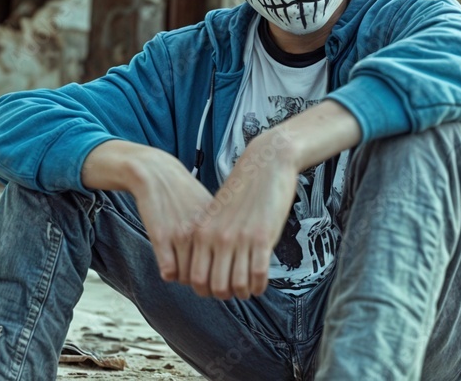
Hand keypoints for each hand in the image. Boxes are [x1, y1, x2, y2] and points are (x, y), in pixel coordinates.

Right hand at [130, 150, 216, 283]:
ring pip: (186, 277)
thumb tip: (231, 256)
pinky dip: (168, 273)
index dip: (219, 273)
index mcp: (216, 226)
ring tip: (179, 265)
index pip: (224, 265)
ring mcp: (181, 235)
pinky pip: (169, 272)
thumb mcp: (209, 208)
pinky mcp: (161, 238)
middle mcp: (201, 232)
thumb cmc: (184, 192)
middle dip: (201, 279)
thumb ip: (220, 230)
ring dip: (182, 276)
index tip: (212, 272)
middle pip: (206, 275)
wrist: (157, 174)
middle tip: (194, 273)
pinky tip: (167, 262)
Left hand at [187, 130, 299, 299]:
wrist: (266, 164)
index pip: (195, 278)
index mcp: (202, 232)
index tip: (218, 288)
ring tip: (249, 289)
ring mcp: (239, 239)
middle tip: (235, 291)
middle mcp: (217, 238)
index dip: (206, 291)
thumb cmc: (243, 189)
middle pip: (214, 287)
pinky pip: (258, 275)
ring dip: (244, 293)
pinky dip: (260, 286)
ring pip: (237, 285)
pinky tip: (262, 283)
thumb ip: (209, 238)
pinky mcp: (262, 237)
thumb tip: (208, 268)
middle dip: (225, 295)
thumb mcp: (217, 213)